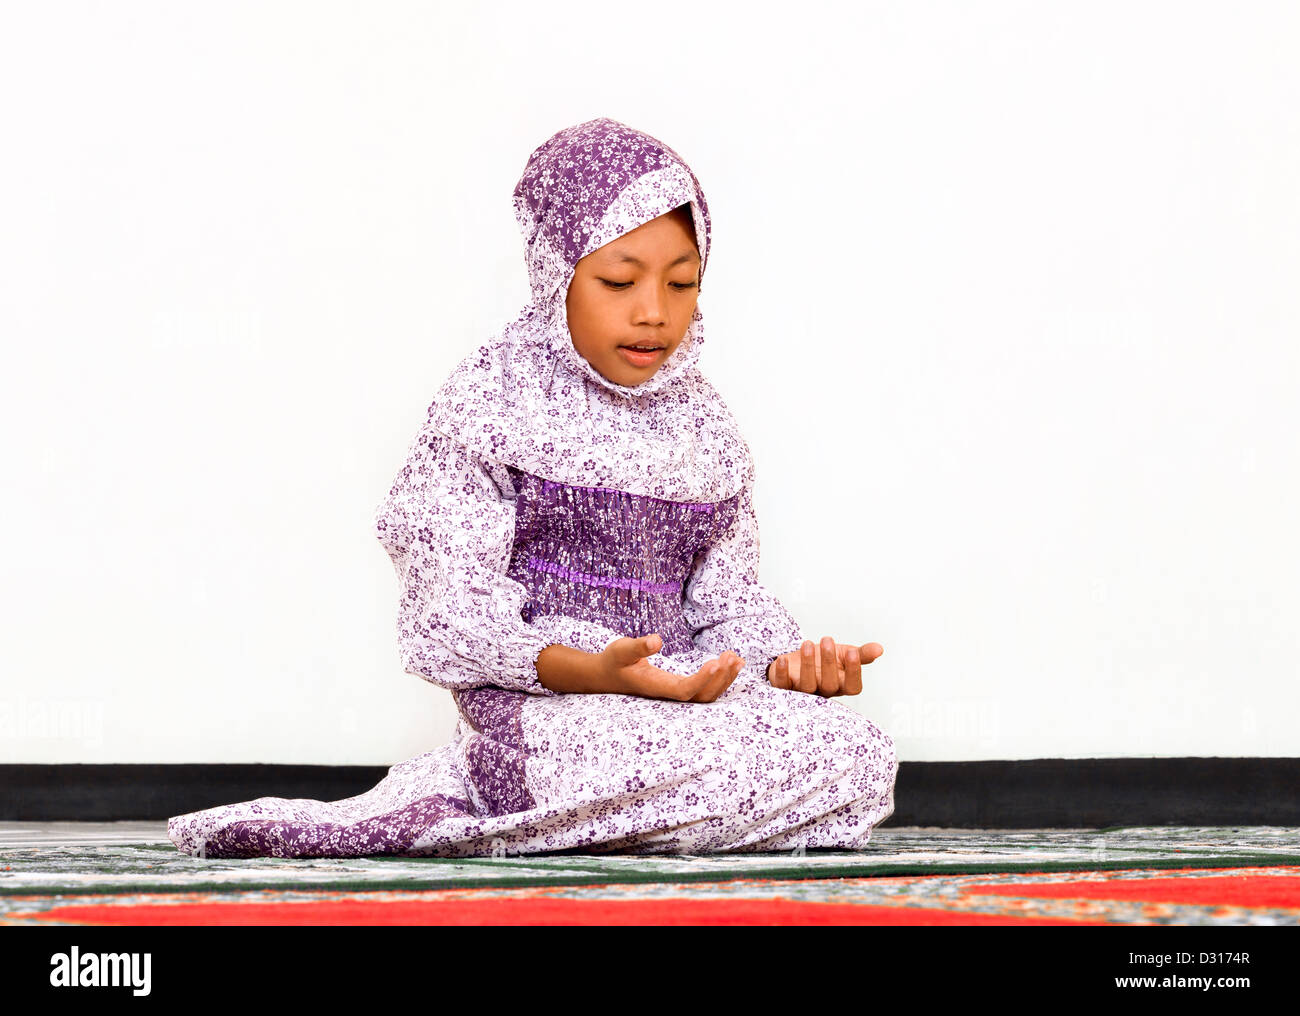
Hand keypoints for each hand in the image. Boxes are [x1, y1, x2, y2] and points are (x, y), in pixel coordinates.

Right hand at [599, 633, 744, 702]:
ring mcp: (675, 693)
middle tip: (731, 656)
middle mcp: (668, 694)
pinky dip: (721, 678)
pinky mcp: (679, 688)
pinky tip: (732, 663)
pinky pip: (705, 689)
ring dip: (724, 679)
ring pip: (706, 695)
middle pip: (701, 696)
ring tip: (736, 658)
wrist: (607, 676)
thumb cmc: (614, 662)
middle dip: (720, 678)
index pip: (684, 690)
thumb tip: (657, 640)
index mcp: (655, 686)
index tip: (716, 662)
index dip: (702, 680)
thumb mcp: (621, 649)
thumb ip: (638, 646)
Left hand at [767, 637, 882, 696]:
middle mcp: (823, 691)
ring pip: (807, 685)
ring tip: (807, 644)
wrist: (797, 661)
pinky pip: (783, 685)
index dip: (854, 672)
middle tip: (827, 640)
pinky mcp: (785, 687)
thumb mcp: (843, 654)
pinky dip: (782, 673)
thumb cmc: (823, 660)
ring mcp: (804, 692)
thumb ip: (861, 654)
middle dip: (829, 662)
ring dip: (807, 664)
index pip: (852, 686)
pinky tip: (783, 659)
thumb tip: (880, 649)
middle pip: (829, 684)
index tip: (853, 652)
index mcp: (841, 684)